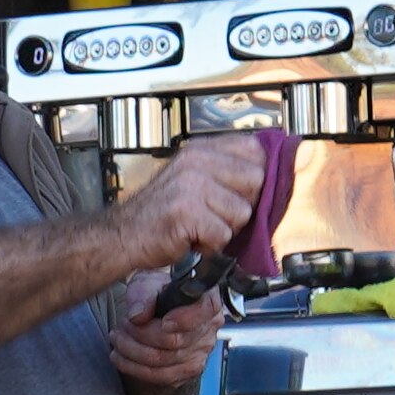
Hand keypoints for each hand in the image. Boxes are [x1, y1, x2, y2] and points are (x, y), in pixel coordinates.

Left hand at [110, 271, 223, 389]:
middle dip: (141, 333)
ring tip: (118, 339)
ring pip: (163, 360)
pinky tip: (121, 356)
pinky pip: (160, 376)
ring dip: (132, 351)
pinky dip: (134, 367)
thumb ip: (143, 294)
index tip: (163, 321)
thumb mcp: (145, 283)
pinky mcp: (188, 371)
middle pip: (175, 340)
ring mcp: (201, 352)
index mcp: (206, 300)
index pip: (205, 310)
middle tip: (123, 325)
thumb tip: (138, 316)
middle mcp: (209, 328)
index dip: (183, 318)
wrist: (149, 312)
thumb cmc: (153, 295)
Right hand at [117, 133, 272, 267]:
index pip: (255, 149)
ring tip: (200, 225)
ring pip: (242, 213)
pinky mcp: (187, 212)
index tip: (242, 191)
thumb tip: (271, 173)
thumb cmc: (162, 212)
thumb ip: (226, 170)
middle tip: (215, 213)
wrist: (123, 235)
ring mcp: (191, 185)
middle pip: (256, 182)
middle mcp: (196, 161)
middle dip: (241, 205)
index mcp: (201, 149)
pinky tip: (191, 238)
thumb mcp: (193, 177)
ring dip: (224, 228)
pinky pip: (223, 235)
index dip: (256, 175)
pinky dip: (210, 245)